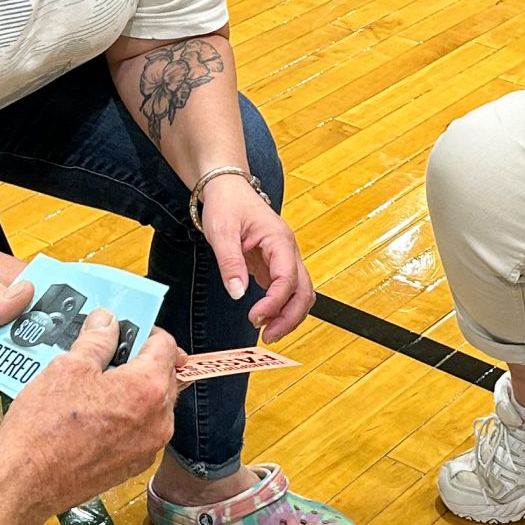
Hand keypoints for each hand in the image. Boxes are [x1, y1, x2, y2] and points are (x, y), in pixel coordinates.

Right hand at [0, 310, 179, 518]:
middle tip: (106, 353)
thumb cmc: (43, 430)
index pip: (165, 345)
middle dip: (139, 359)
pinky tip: (93, 411)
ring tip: (94, 383)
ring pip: (152, 404)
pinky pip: (140, 429)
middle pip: (163, 375)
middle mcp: (159, 421)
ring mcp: (149, 447)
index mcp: (147, 389)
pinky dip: (125, 415)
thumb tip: (107, 322)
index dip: (144, 331)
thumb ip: (96, 340)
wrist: (25, 485)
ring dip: (132, 388)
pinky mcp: (134, 465)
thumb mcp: (66, 368)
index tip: (125, 328)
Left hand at [199, 174, 313, 340]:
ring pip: (300, 293)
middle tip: (268, 336)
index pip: (287, 278)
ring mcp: (285, 258)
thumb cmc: (226, 203)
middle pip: (304, 291)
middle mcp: (288, 250)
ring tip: (267, 332)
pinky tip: (265, 318)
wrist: (227, 187)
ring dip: (289, 315)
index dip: (274, 303)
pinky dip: (281, 307)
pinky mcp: (276, 265)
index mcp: (279, 240)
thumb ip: (230, 263)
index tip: (254, 318)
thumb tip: (237, 293)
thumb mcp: (221, 231)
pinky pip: (287, 290)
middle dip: (290, 317)